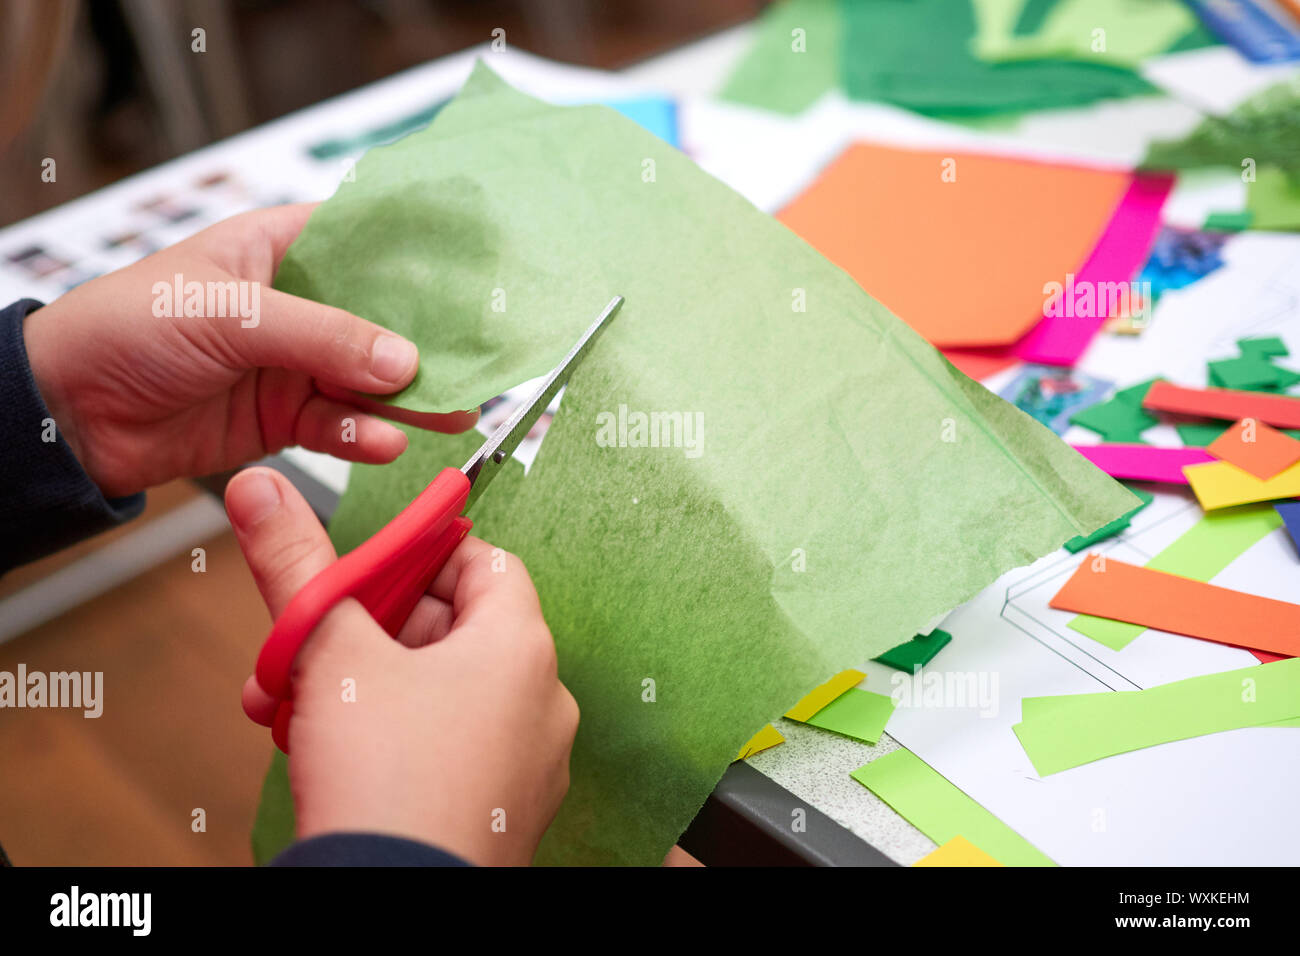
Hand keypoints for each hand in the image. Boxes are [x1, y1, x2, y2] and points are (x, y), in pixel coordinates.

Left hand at [22, 204, 477, 497]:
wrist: (66, 416)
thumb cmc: (124, 330)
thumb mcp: (229, 317)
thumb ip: (322, 337)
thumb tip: (404, 361)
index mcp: (277, 248)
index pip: (364, 242)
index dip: (420, 259)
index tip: (476, 279)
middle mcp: (293, 303)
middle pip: (380, 319)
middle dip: (427, 343)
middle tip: (479, 363)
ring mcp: (291, 364)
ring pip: (368, 379)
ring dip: (406, 399)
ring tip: (449, 412)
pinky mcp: (282, 418)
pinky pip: (338, 426)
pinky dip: (362, 436)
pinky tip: (382, 441)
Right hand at [225, 466, 577, 865]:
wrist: (396, 901)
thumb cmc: (384, 778)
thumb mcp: (329, 652)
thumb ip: (297, 563)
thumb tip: (264, 489)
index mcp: (520, 647)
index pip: (484, 562)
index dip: (419, 554)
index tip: (363, 567)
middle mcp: (541, 701)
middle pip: (452, 630)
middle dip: (364, 632)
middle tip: (305, 645)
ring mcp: (528, 763)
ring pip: (439, 696)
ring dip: (363, 690)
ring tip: (292, 705)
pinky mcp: (504, 812)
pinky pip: (449, 752)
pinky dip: (392, 742)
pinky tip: (329, 756)